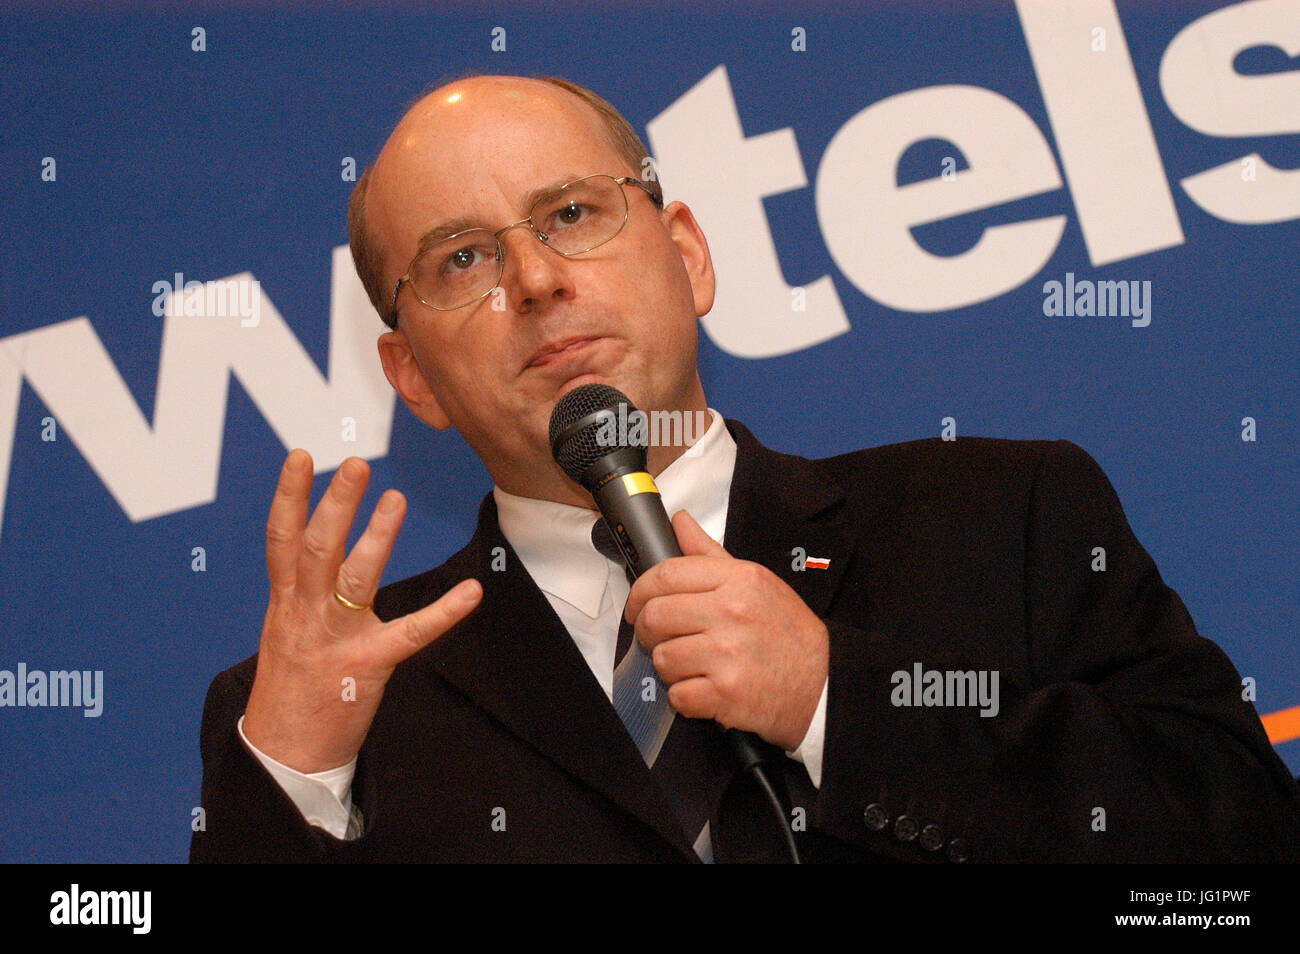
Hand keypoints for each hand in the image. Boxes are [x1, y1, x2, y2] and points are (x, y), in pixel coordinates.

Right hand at [243, 451, 481, 772]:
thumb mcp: (283, 633)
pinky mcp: (367, 668)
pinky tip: (471, 591)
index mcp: (285, 603)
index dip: (289, 496)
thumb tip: (317, 551)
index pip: (281, 539)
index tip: (301, 456)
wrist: (281, 757)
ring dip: (375, 537)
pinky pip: (410, 634)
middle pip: (315, 549)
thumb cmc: (289, 691)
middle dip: (334, 504)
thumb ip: (301, 592)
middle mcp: (304, 615)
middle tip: (355, 464)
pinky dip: (443, 611)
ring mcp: (335, 641)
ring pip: (353, 580)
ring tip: (395, 499)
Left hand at [625, 510, 828, 750]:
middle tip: (658, 640)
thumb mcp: (757, 583)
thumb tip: (679, 523)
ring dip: (670, 668)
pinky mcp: (726, 694)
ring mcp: (728, 654)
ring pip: (662, 658)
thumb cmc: (788, 635)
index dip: (640, 592)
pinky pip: (678, 695)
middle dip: (648, 632)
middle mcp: (732, 612)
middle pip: (655, 616)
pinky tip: (706, 690)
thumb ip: (711, 555)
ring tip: (694, 667)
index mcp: (738, 579)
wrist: (825, 684)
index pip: (666, 574)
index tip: (637, 606)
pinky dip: (686, 698)